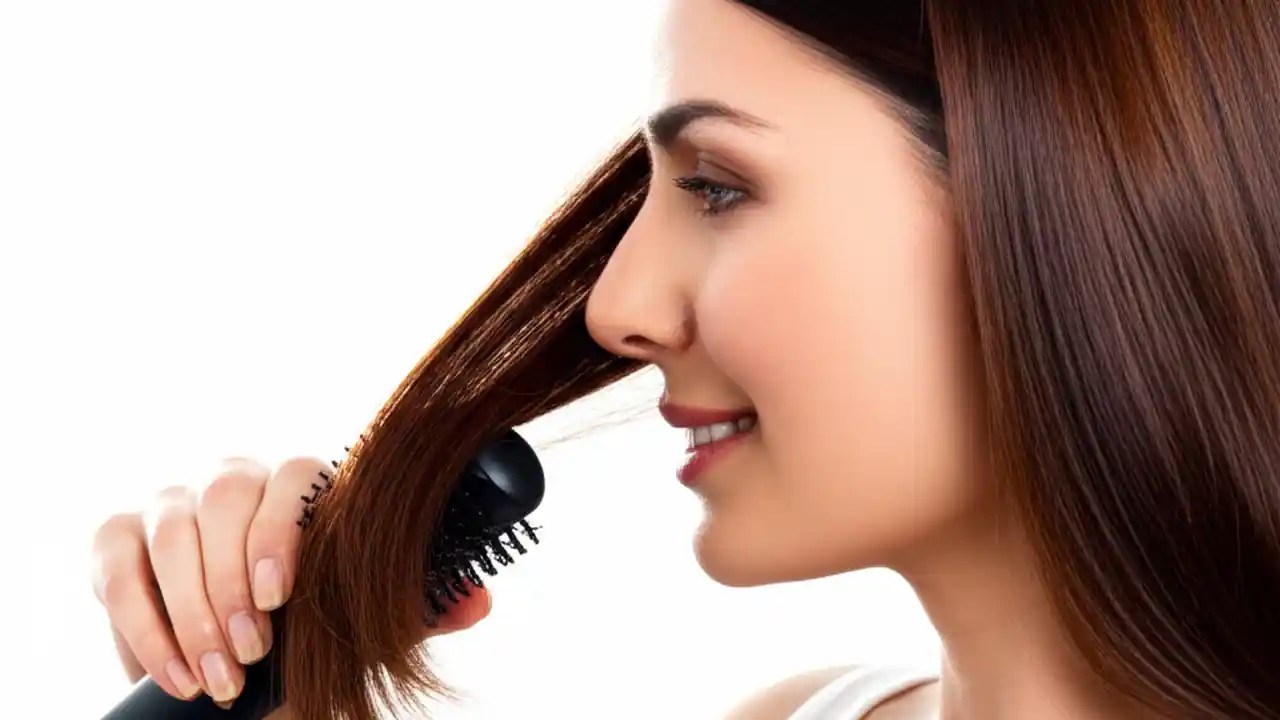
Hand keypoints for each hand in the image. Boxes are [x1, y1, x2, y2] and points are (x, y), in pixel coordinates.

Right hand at [89, 456, 490, 705]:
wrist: (249, 669)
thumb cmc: (314, 630)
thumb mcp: (369, 623)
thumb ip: (420, 608)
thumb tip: (478, 599)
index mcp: (304, 487)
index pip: (294, 472)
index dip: (283, 527)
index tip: (280, 597)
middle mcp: (236, 480)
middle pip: (223, 497)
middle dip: (232, 584)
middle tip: (251, 657)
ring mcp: (174, 504)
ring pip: (170, 532)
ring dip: (189, 613)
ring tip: (218, 679)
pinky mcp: (120, 540)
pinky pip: (116, 566)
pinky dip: (140, 625)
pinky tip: (173, 674)